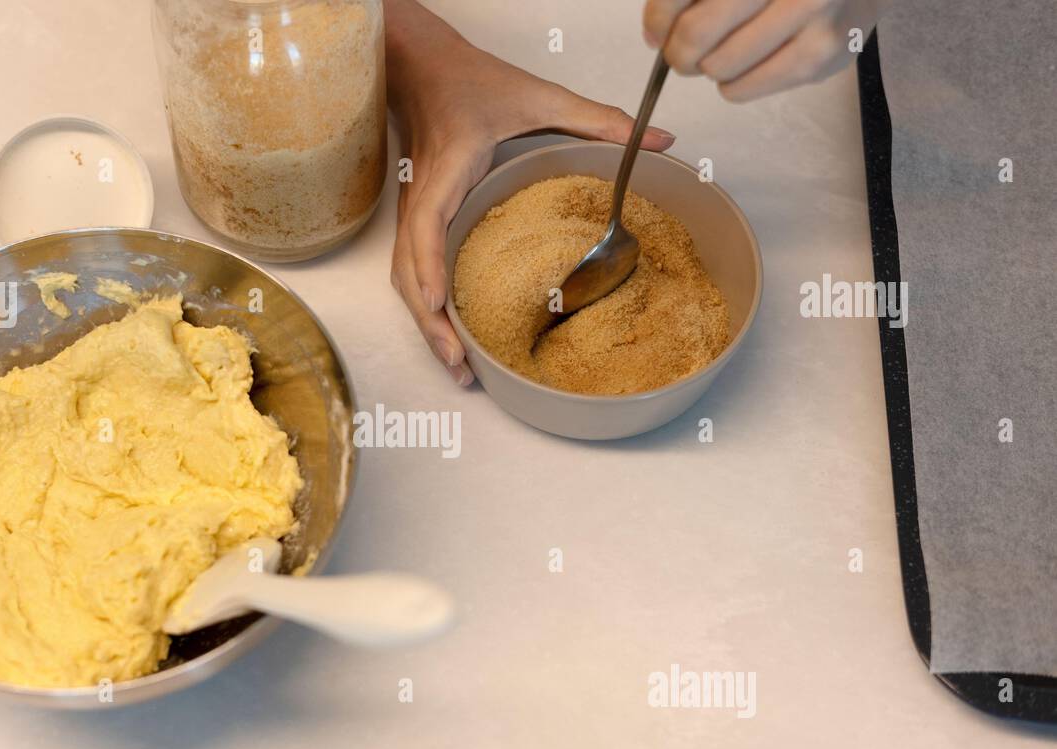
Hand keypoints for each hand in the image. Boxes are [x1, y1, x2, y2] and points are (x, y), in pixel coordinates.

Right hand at [386, 0, 674, 384]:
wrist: (423, 68)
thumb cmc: (471, 81)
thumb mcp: (538, 95)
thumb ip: (597, 118)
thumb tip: (658, 143)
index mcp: (450, 167)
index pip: (429, 224)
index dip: (429, 267)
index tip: (437, 304)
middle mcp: (424, 197)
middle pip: (410, 271)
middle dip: (430, 321)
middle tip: (460, 363)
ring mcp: (415, 210)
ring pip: (404, 278)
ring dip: (426, 323)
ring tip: (457, 365)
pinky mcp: (417, 217)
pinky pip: (410, 269)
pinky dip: (426, 305)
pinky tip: (449, 331)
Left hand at [643, 0, 892, 101]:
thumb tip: (655, 33)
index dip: (658, 19)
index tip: (660, 30)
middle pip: (696, 34)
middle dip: (680, 51)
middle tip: (686, 53)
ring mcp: (811, 14)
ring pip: (718, 67)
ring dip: (710, 68)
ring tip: (727, 52)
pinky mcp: (822, 54)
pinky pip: (745, 89)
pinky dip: (733, 86)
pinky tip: (749, 65)